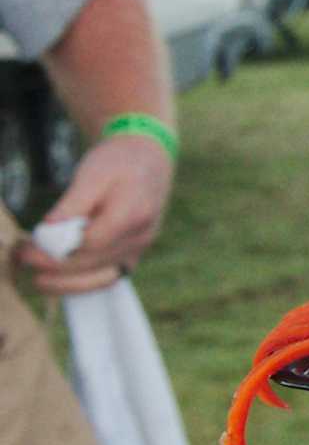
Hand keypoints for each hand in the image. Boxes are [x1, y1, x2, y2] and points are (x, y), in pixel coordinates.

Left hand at [12, 134, 173, 294]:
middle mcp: (141, 235)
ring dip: (67, 283)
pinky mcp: (133, 254)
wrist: (149, 161)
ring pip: (102, 279)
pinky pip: (107, 278)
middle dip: (54, 266)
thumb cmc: (118, 163)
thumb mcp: (93, 173)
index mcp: (133, 212)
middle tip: (23, 258)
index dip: (57, 249)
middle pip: (93, 263)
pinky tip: (58, 279)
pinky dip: (82, 284)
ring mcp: (140, 248)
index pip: (91, 242)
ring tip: (39, 279)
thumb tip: (48, 230)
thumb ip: (72, 203)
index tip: (28, 246)